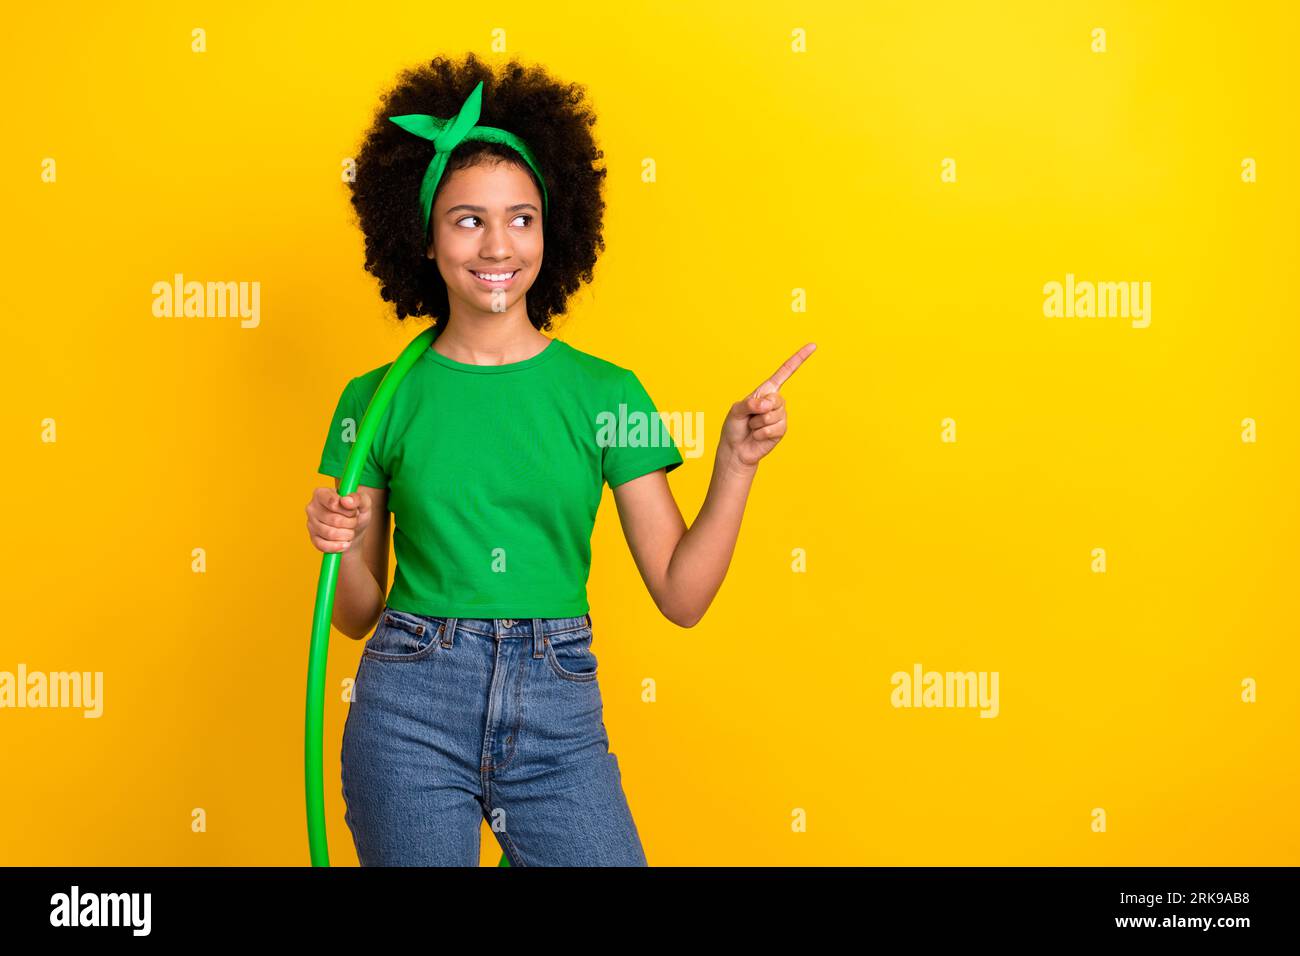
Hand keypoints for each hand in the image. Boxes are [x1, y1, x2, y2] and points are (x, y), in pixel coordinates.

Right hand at [305, 486, 373, 553]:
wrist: (355, 532)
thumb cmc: (356, 514)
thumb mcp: (364, 503)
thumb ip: (358, 498)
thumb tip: (346, 500)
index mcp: (322, 493)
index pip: (333, 502)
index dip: (348, 510)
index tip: (353, 511)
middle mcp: (312, 507)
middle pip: (334, 520)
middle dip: (350, 523)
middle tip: (354, 522)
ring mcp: (311, 523)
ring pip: (330, 533)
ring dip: (347, 535)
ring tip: (350, 531)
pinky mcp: (313, 538)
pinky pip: (324, 546)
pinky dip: (338, 546)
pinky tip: (345, 543)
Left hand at [720, 342, 816, 469]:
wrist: (737, 449)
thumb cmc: (734, 427)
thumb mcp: (736, 410)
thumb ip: (749, 404)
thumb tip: (765, 405)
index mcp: (766, 390)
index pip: (785, 372)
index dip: (798, 359)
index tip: (812, 346)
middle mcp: (775, 401)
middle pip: (775, 399)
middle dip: (759, 409)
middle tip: (750, 417)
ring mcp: (780, 416)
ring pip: (773, 416)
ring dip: (758, 424)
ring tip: (753, 427)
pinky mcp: (781, 430)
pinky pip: (774, 428)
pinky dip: (761, 433)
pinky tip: (757, 435)